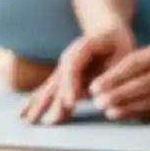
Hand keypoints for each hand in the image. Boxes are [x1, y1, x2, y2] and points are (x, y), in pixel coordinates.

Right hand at [20, 23, 134, 124]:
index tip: (71, 103)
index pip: (73, 67)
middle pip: (58, 79)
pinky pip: (49, 90)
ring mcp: (63, 67)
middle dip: (53, 101)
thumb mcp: (123, 53)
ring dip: (39, 103)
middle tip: (50, 121)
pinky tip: (25, 115)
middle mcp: (69, 57)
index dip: (71, 84)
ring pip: (50, 86)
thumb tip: (96, 93)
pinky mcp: (62, 77)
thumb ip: (112, 72)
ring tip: (27, 120)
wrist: (106, 29)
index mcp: (84, 47)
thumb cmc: (119, 43)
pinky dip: (37, 102)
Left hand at [89, 47, 149, 120]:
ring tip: (108, 112)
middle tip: (98, 102)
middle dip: (119, 94)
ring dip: (128, 107)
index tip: (94, 87)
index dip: (112, 77)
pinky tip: (123, 115)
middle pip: (142, 83)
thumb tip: (99, 85)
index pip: (133, 65)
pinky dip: (138, 114)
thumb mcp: (148, 58)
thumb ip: (127, 68)